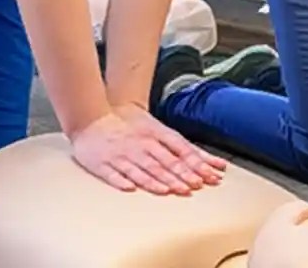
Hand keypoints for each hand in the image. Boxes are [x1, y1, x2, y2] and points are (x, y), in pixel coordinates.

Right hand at [70, 104, 225, 195]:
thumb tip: (213, 163)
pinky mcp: (103, 163)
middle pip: (163, 161)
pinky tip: (131, 188)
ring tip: (169, 190)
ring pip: (142, 168)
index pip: (179, 150)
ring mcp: (122, 154)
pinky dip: (122, 181)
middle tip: (193, 186)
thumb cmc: (130, 125)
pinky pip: (113, 174)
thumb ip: (184, 149)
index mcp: (155, 134)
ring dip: (157, 180)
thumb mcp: (159, 130)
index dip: (195, 164)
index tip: (208, 175)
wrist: (94, 117)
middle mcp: (141, 144)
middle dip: (180, 175)